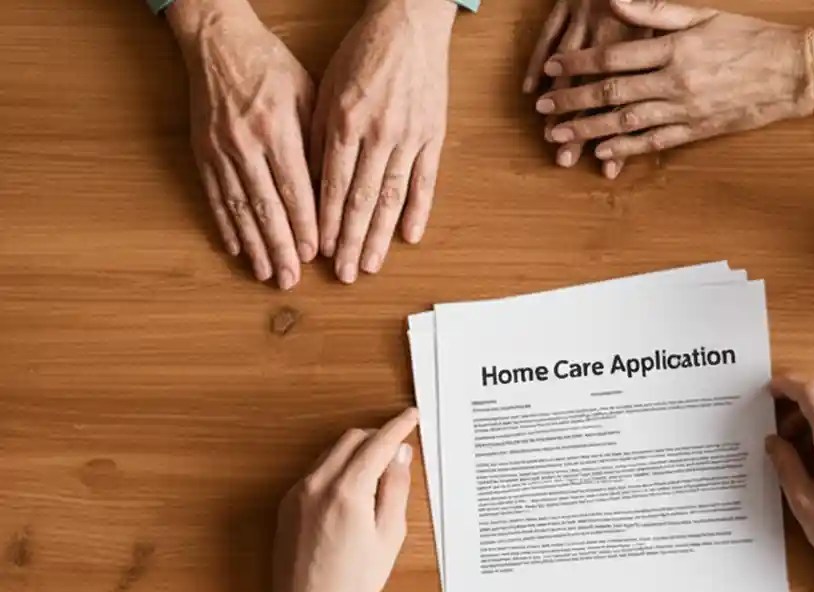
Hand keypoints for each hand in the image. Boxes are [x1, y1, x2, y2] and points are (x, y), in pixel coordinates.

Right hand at [169, 0, 316, 289]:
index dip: (306, 225)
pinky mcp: (202, 152)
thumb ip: (317, 140)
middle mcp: (247, 145)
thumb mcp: (308, 95)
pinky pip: (215, 196)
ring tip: (264, 273)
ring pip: (239, 208)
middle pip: (267, 208)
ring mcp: (220, 151)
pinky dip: (225, 225)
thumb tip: (331, 188)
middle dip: (280, 248)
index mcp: (278, 130)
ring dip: (253, 246)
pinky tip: (235, 248)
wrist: (219, 41)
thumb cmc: (273, 66)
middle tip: (291, 279)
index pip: (295, 190)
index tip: (316, 255)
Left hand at [270, 408, 419, 591]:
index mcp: (347, 491)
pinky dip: (338, 470)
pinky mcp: (287, 505)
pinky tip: (353, 493)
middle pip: (351, 439)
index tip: (412, 416)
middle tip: (398, 448)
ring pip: (331, 454)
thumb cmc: (353, 584)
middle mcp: (317, 485)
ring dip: (356, 452)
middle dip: (376, 436)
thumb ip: (395, 489)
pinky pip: (316, 473)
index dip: (398, 427)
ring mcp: (297, 494)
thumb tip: (400, 455)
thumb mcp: (389, 536)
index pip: (377, 444)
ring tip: (378, 475)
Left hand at [312, 0, 453, 283]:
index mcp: (347, 122)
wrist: (409, 24)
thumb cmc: (361, 54)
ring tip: (372, 266)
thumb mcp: (326, 89)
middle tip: (344, 275)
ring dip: (381, 236)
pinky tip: (409, 237)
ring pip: (392, 197)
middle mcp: (379, 135)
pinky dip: (418, 210)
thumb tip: (308, 182)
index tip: (318, 252)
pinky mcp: (434, 136)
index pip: (333, 185)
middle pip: (362, 200)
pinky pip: (426, 181)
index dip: (326, 222)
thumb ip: (317, 135)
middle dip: (351, 242)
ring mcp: (410, 138)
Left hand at [537, 0, 813, 172]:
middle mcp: (675, 82)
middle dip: (573, 101)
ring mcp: (686, 110)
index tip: (553, 67)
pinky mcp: (697, 130)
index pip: (614, 57)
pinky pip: (655, 142)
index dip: (578, 62)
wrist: (794, 71)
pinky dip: (626, 149)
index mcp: (674, 48)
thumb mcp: (703, 15)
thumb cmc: (749, 38)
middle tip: (543, 110)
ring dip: (590, 131)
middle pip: (612, 93)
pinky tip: (602, 153)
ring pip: (627, 122)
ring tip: (561, 137)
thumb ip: (656, 11)